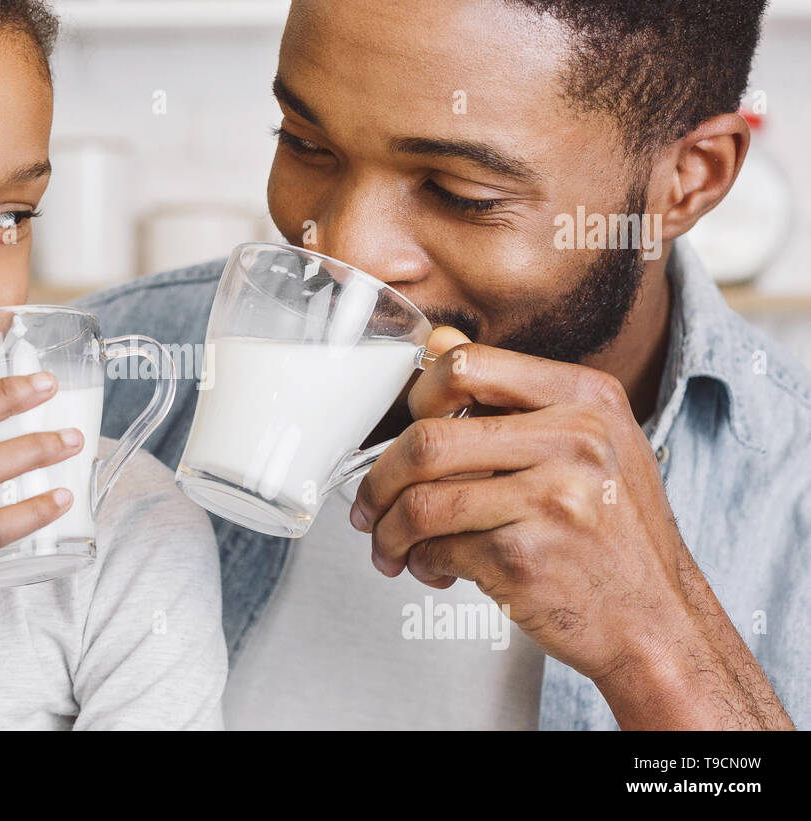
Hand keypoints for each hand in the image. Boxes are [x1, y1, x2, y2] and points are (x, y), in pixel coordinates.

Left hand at [349, 327, 792, 727]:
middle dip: (380, 479)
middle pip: (427, 440)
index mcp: (585, 397)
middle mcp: (575, 440)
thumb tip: (438, 341)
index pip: (467, 364)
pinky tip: (435, 569)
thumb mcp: (591, 444)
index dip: (419, 398)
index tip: (407, 428)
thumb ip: (514, 396)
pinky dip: (422, 563)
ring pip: (421, 502)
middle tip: (370, 505)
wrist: (658, 623)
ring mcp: (552, 499)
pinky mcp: (526, 557)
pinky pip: (438, 549)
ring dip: (388, 531)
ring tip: (391, 546)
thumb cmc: (614, 533)